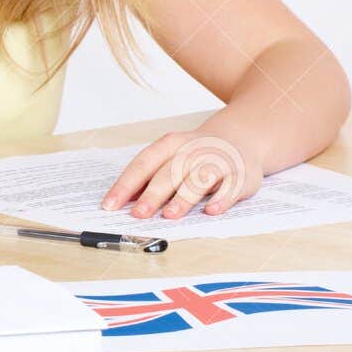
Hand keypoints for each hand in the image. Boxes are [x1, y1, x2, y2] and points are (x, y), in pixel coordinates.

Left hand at [101, 129, 264, 219]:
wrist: (240, 137)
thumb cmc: (197, 153)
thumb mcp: (171, 156)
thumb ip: (150, 176)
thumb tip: (124, 201)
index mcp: (170, 144)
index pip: (143, 163)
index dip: (126, 184)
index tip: (110, 204)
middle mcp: (193, 150)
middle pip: (169, 173)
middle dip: (153, 194)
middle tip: (138, 214)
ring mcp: (218, 161)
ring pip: (199, 179)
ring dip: (183, 198)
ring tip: (169, 215)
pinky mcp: (241, 175)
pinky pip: (231, 187)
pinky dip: (222, 199)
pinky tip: (211, 211)